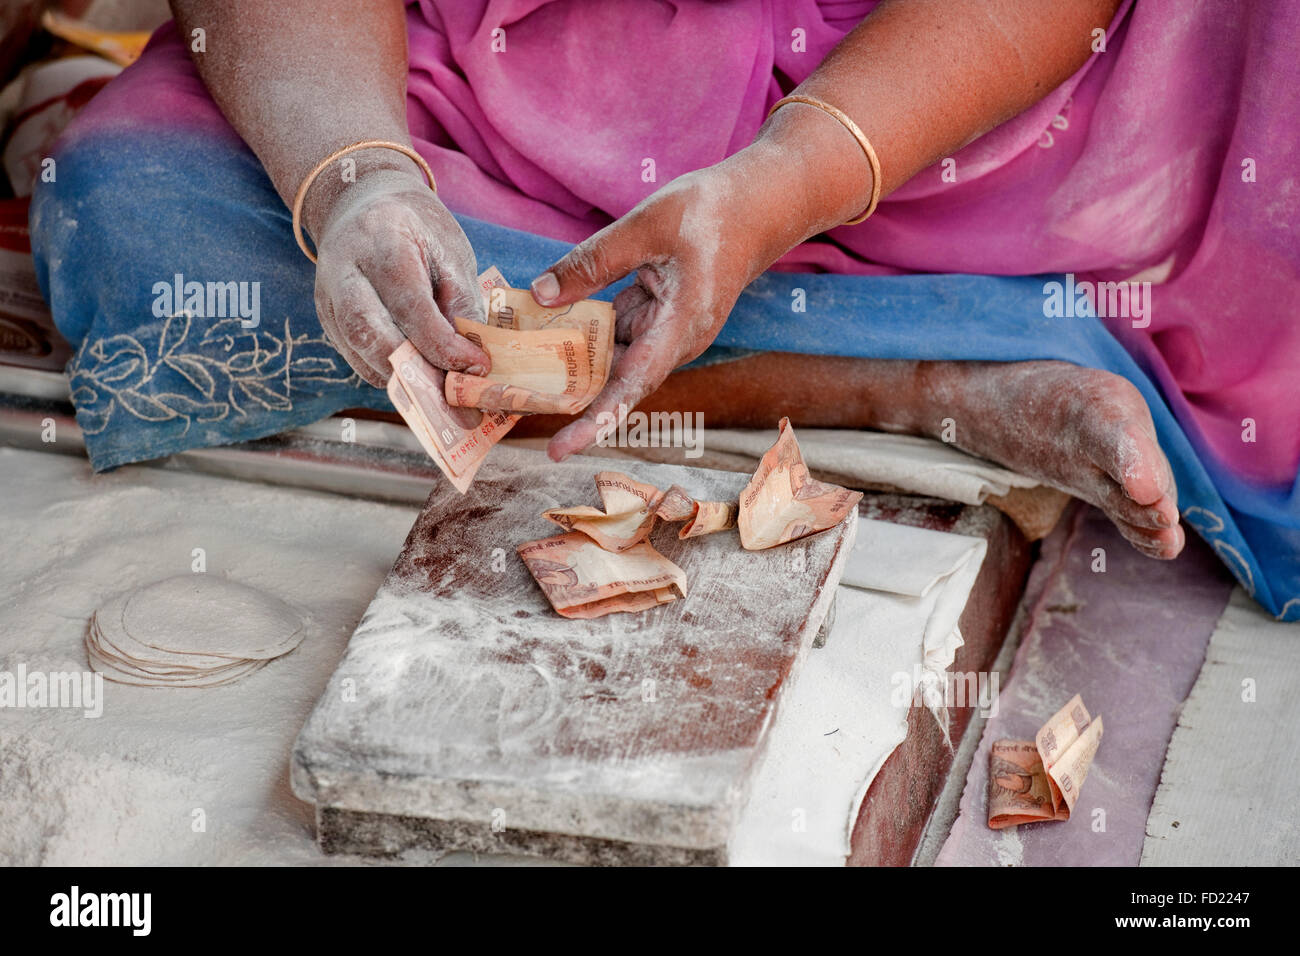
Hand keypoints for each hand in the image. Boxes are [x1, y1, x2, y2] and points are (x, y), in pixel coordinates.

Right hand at [310, 165, 490, 392]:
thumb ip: (461, 302)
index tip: (476, 367)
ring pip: (358, 350)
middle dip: (415, 371)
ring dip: (402, 380)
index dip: (443, 344)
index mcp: (382, 241)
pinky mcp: (325, 317)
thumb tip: (471, 360)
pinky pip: (355, 356)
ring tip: (443, 398)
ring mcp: (327, 295)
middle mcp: (344, 269)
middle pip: (369, 331)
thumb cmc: (417, 229)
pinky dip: (388, 374)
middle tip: (454, 399)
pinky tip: (419, 380)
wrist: (364, 203)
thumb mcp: (450, 252)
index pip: (409, 305)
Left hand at [531, 167, 766, 459]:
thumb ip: (592, 262)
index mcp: (680, 327)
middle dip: (569, 397)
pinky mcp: (658, 317)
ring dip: (570, 360)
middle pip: (614, 381)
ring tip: (517, 366)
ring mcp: (665, 331)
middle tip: (514, 406)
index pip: (633, 386)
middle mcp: (673, 341)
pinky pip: (613, 332)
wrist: (760, 204)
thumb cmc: (713, 211)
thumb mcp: (646, 226)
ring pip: (609, 356)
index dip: (596, 421)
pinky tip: (545, 322)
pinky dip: (583, 331)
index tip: (560, 449)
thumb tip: (540, 295)